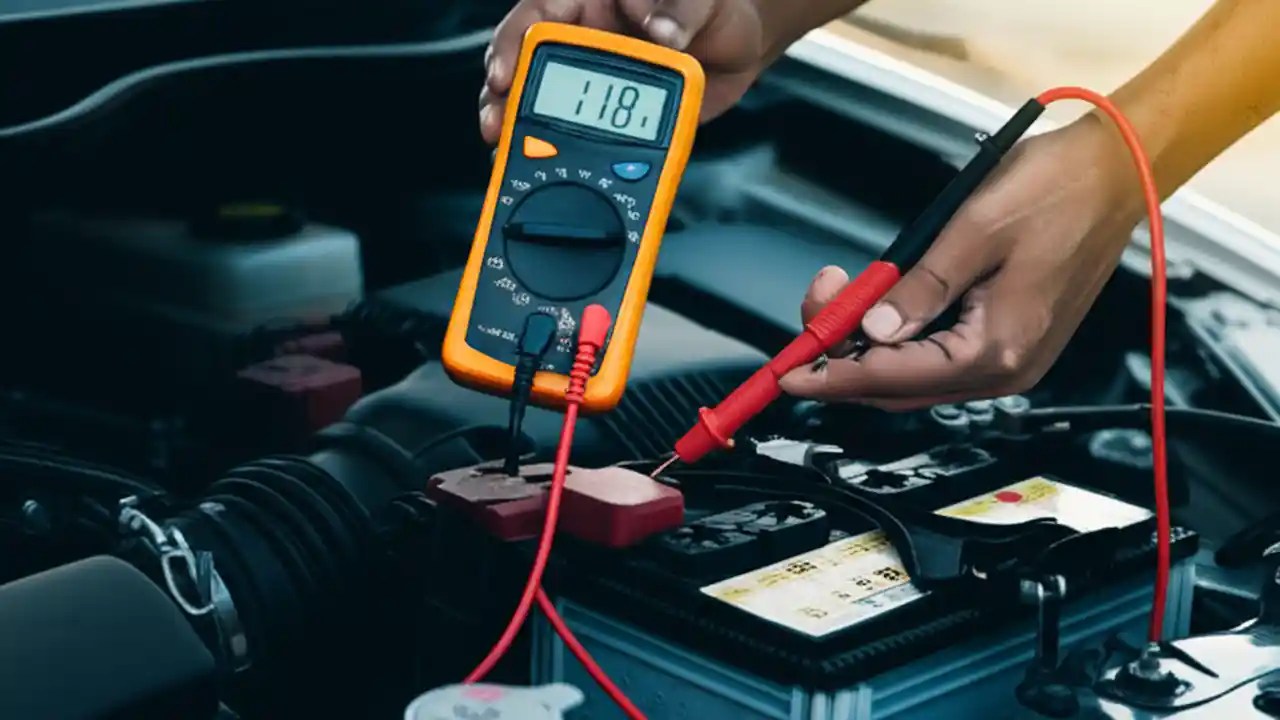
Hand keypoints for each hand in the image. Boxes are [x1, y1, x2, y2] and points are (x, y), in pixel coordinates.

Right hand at [479, 0, 766, 142]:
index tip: (505, 72)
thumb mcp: (706, 0)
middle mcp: (582, 36)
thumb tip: (662, 30)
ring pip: (537, 98)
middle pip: (524, 61)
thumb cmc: (720, 11)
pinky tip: (534, 169)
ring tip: (502, 147)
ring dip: (515, 125)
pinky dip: (552, 153)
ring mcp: (589, 78)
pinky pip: (571, 133)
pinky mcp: (604, 117)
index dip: (514, 40)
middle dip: (502, 92)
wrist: (740, 53)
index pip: (539, 12)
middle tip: (495, 122)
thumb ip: (682, 9)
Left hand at [779, 114, 1146, 409]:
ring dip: (868, 348)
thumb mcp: (974, 231)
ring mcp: (1010, 360)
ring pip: (915, 376)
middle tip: (810, 315)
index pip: (893, 378)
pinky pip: (939, 358)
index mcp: (997, 349)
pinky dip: (900, 340)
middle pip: (899, 388)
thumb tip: (870, 331)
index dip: (832, 375)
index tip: (787, 374)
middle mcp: (1005, 369)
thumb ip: (919, 288)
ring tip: (840, 295)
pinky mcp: (1010, 341)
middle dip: (843, 359)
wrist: (1117, 173)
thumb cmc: (1057, 191)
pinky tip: (878, 307)